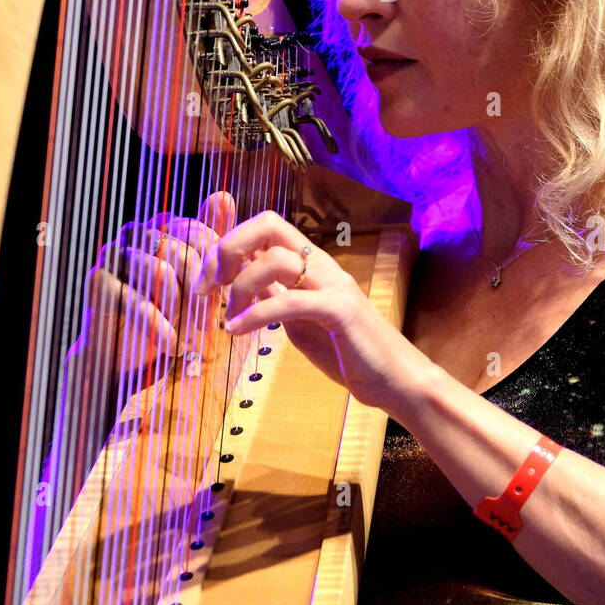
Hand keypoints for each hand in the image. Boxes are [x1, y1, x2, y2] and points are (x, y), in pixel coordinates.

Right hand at [78, 191, 236, 382]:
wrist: (124, 354)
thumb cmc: (166, 313)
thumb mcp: (197, 282)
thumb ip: (209, 243)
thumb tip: (223, 195)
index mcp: (160, 226)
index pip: (196, 231)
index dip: (214, 266)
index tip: (226, 296)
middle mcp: (134, 233)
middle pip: (179, 250)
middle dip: (200, 290)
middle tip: (210, 323)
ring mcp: (113, 254)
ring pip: (160, 271)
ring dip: (181, 309)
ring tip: (193, 337)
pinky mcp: (98, 281)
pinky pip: (136, 299)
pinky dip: (159, 326)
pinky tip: (173, 346)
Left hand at [212, 204, 432, 412]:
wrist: (396, 380)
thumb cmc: (349, 352)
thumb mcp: (301, 321)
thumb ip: (276, 297)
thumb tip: (242, 282)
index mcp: (312, 265)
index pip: (266, 226)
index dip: (230, 242)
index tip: (209, 278)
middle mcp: (323, 266)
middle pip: (269, 224)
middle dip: (229, 247)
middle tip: (210, 283)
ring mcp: (334, 285)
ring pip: (276, 259)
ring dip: (240, 286)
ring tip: (230, 318)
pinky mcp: (340, 312)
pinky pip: (290, 302)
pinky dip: (256, 314)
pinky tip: (236, 331)